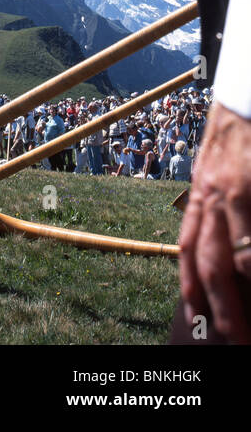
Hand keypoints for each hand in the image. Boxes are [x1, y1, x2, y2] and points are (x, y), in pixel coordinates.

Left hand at [179, 102, 250, 341]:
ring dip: (245, 297)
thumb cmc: (242, 132)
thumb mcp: (221, 169)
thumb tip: (234, 240)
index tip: (198, 316)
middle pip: (209, 265)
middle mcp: (211, 196)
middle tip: (235, 338)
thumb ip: (219, 201)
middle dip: (222, 308)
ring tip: (250, 328)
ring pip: (234, 258)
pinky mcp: (248, 185)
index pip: (188, 249)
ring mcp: (233, 193)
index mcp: (201, 194)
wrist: (247, 93)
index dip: (191, 285)